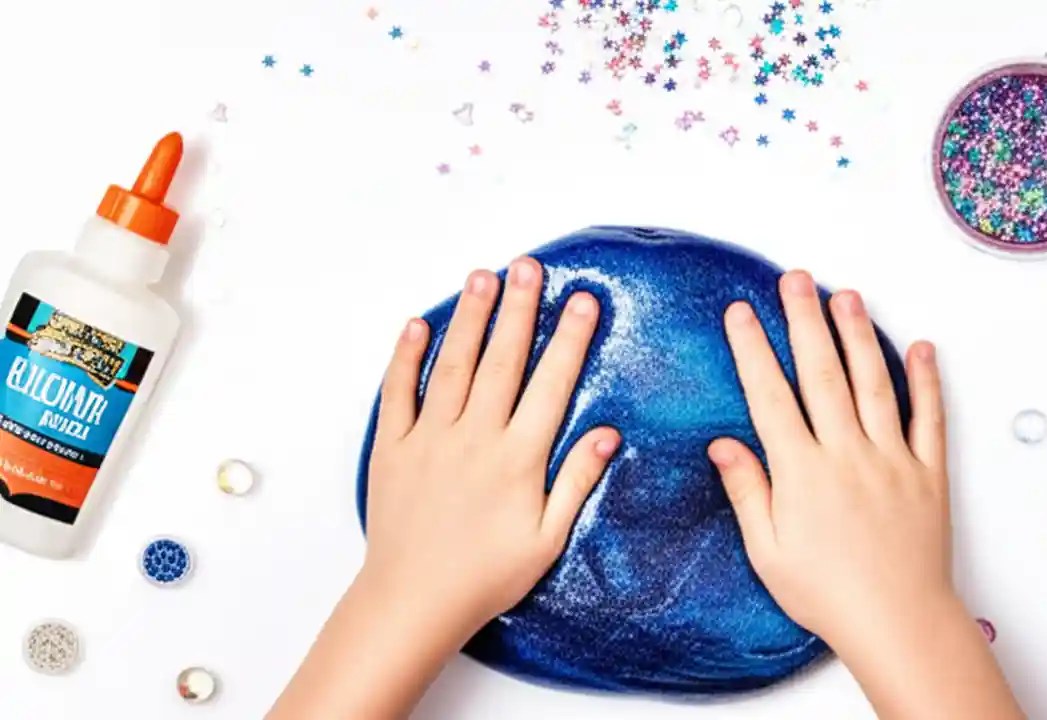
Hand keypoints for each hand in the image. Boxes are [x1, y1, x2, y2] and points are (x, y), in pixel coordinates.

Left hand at [365, 256, 619, 634]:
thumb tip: (608, 434)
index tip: (583, 300)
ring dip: (469, 319)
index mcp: (517, 459)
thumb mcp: (547, 539)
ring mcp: (429, 440)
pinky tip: (417, 325)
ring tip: (483, 277)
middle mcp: (474, 439)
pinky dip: (405, 358)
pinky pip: (397, 394)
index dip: (569, 339)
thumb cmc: (487, 576)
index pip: (551, 384)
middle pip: (501, 361)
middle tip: (529, 267)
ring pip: (452, 366)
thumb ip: (576, 481)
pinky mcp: (392, 449)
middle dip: (519, 310)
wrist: (415, 601)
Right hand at [708, 271, 949, 651]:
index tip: (741, 312)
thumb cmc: (827, 593)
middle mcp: (846, 453)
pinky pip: (928, 418)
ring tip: (845, 295)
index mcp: (801, 471)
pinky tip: (921, 348)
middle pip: (822, 373)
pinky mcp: (927, 472)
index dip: (753, 349)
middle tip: (795, 279)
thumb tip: (724, 445)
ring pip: (873, 383)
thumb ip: (749, 491)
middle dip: (805, 320)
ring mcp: (891, 458)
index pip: (770, 395)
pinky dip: (927, 381)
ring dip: (858, 335)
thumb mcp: (768, 551)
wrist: (898, 622)